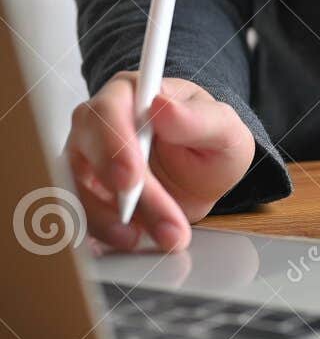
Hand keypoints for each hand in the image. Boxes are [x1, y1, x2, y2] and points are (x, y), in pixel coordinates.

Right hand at [65, 74, 253, 251]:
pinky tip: (131, 243)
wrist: (203, 170)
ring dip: (111, 223)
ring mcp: (85, 160)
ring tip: (153, 239)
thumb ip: (199, 118)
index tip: (132, 180)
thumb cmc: (209, 138)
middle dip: (127, 199)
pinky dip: (102, 234)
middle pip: (89, 157)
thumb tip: (164, 107)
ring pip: (76, 191)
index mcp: (130, 95)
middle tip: (166, 227)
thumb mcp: (224, 128)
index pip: (108, 114)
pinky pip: (80, 216)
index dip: (114, 147)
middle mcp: (96, 125)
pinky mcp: (85, 193)